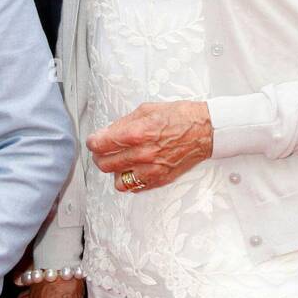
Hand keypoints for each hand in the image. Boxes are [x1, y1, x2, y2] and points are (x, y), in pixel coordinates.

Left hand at [86, 101, 212, 190]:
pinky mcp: (160, 179)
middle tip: (102, 150)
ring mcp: (151, 169)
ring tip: (118, 161)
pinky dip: (130, 179)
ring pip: (118, 180)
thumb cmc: (180, 117)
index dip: (93, 142)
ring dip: (114, 171)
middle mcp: (142, 154)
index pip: (101, 144)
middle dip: (99, 156)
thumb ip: (124, 123)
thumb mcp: (147, 109)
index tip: (93, 141)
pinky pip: (135, 187)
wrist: (205, 130)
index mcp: (137, 133)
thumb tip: (109, 132)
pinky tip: (133, 168)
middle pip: (105, 164)